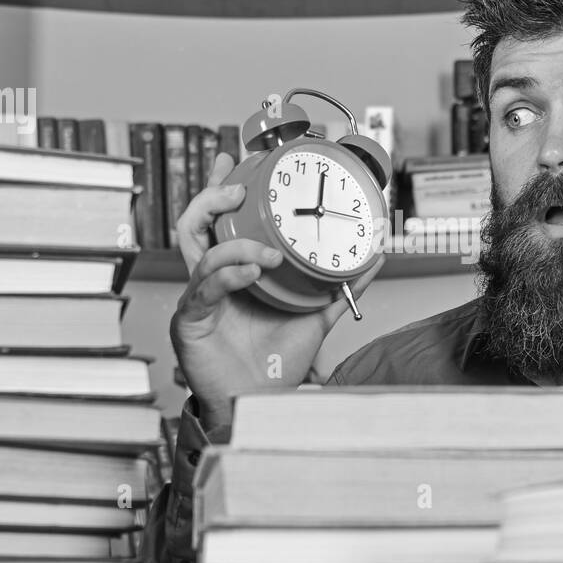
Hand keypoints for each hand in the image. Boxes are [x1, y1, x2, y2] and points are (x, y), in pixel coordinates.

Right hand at [170, 153, 382, 424]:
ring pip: (197, 252)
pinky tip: (252, 272)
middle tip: (237, 188)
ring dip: (233, 244)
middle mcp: (210, 279)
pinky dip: (228, 275)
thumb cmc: (276, 362)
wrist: (264, 402)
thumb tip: (372, 256)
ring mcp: (197, 299)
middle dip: (211, 199)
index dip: (222, 189)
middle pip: (195, 225)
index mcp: (234, 271)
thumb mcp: (316, 314)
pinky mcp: (190, 321)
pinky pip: (204, 289)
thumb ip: (340, 284)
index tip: (233, 160)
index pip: (221, 221)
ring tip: (267, 253)